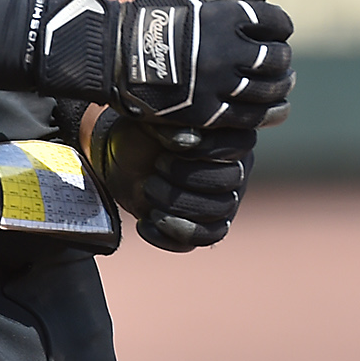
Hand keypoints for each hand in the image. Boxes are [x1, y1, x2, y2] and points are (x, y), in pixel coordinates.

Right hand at [38, 0, 293, 130]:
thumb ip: (225, 6)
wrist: (116, 54)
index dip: (281, 28)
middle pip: (275, 59)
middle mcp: (226, 50)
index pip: (274, 22)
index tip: (280, 33)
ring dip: (280, 90)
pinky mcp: (205, 112)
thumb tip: (256, 18)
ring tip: (283, 90)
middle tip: (283, 64)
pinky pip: (245, 117)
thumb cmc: (153, 18)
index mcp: (225, 16)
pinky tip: (270, 113)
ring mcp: (216, 83)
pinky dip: (263, 115)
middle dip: (282, 61)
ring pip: (267, 91)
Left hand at [87, 108, 253, 251]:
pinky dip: (170, 235)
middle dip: (187, 176)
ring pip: (217, 215)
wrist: (121, 160)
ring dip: (176, 205)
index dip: (206, 148)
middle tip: (157, 166)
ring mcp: (223, 203)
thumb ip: (171, 124)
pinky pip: (201, 240)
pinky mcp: (204, 229)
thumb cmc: (144, 133)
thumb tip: (189, 140)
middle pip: (229, 183)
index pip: (238, 145)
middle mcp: (236, 170)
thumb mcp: (153, 119)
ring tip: (147, 189)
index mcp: (230, 136)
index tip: (170, 146)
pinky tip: (145, 220)